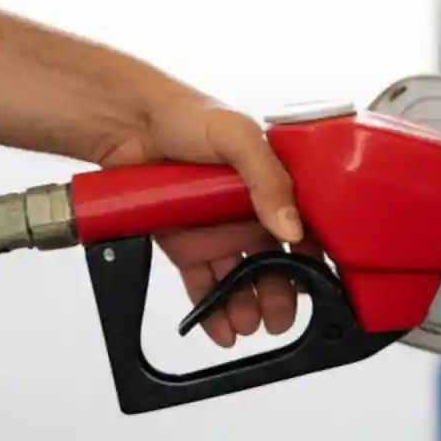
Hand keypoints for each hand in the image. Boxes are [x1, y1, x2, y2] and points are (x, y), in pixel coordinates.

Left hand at [93, 90, 318, 346]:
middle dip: (279, 296)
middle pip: (273, 265)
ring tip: (247, 325)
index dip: (309, 261)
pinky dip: (211, 309)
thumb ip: (269, 178)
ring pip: (239, 281)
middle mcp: (248, 211)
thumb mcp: (238, 136)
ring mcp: (217, 231)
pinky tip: (220, 327)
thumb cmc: (185, 114)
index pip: (303, 230)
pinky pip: (203, 284)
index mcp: (273, 184)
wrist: (127, 122)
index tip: (312, 286)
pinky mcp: (186, 246)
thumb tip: (291, 225)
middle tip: (278, 319)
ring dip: (246, 307)